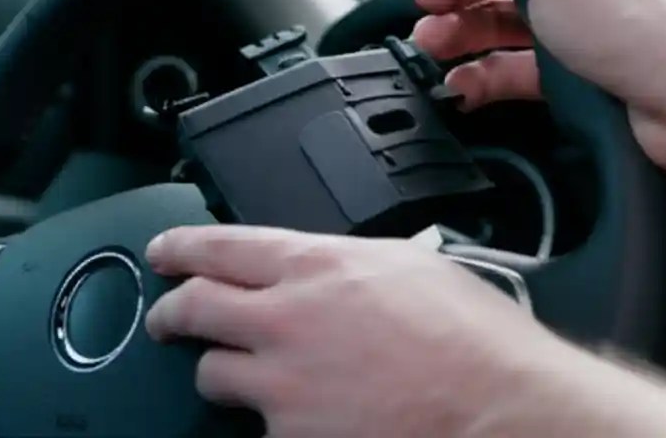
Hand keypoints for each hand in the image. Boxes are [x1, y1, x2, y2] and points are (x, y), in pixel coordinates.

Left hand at [145, 225, 575, 437]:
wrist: (501, 409)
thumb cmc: (474, 340)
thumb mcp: (409, 266)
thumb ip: (346, 264)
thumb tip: (323, 270)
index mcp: (315, 266)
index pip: (217, 246)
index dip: (180, 246)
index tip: (164, 251)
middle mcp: (285, 322)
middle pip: (192, 309)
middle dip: (171, 311)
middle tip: (167, 316)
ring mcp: (283, 389)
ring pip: (213, 376)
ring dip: (225, 372)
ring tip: (256, 376)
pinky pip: (261, 428)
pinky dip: (278, 423)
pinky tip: (312, 418)